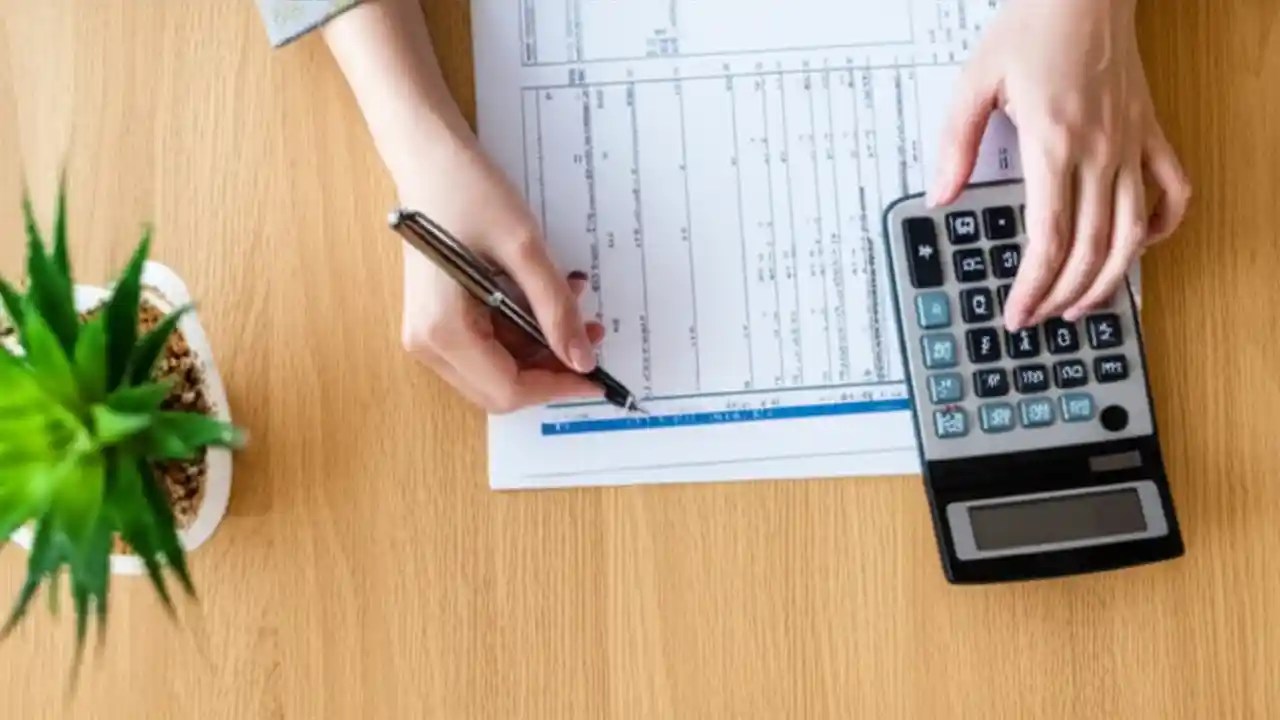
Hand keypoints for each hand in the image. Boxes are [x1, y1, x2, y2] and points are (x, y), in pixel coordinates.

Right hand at [321, 0, 603, 412]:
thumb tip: (582, 359)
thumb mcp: (523, 248)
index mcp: (443, 332)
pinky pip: (488, 342)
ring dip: (542, 345)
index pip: (509, 390)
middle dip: (552, 368)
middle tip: (591, 336)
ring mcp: (429, 332)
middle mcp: (428, 343)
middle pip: (502, 387)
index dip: (558, 387)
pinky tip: (546, 295)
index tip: (598, 376)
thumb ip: (555, 308)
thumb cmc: (467, 191)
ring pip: (498, 367)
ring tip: (576, 302)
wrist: (427, 156)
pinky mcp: (439, 317)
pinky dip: (523, 328)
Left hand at [929, 0, 1191, 328]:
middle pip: (1091, 248)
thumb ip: (954, 144)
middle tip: (1039, 317)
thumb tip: (940, 197)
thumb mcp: (975, 82)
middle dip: (1063, 295)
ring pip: (1133, 233)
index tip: (1017, 313)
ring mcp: (1132, 145)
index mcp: (1054, 144)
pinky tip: (1138, 249)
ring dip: (1109, 279)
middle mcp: (1100, 152)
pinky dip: (1161, 228)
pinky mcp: (1150, 133)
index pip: (1049, 239)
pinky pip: (1172, 191)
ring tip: (1082, 306)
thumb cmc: (1032, 27)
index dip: (1034, 287)